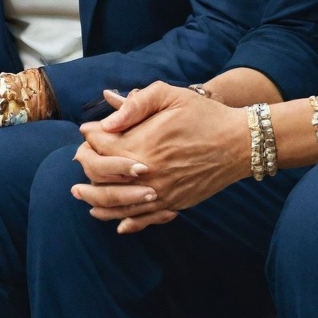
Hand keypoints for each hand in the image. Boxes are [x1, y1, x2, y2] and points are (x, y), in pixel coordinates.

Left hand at [70, 84, 254, 232]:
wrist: (239, 143)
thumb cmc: (203, 115)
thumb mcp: (169, 95)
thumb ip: (134, 104)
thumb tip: (105, 119)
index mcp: (141, 144)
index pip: (99, 146)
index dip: (89, 136)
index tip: (88, 130)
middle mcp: (146, 174)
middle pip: (101, 177)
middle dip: (85, 166)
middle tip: (78, 159)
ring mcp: (160, 193)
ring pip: (117, 204)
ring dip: (95, 200)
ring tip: (81, 195)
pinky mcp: (174, 204)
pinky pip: (143, 219)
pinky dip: (125, 221)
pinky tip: (115, 221)